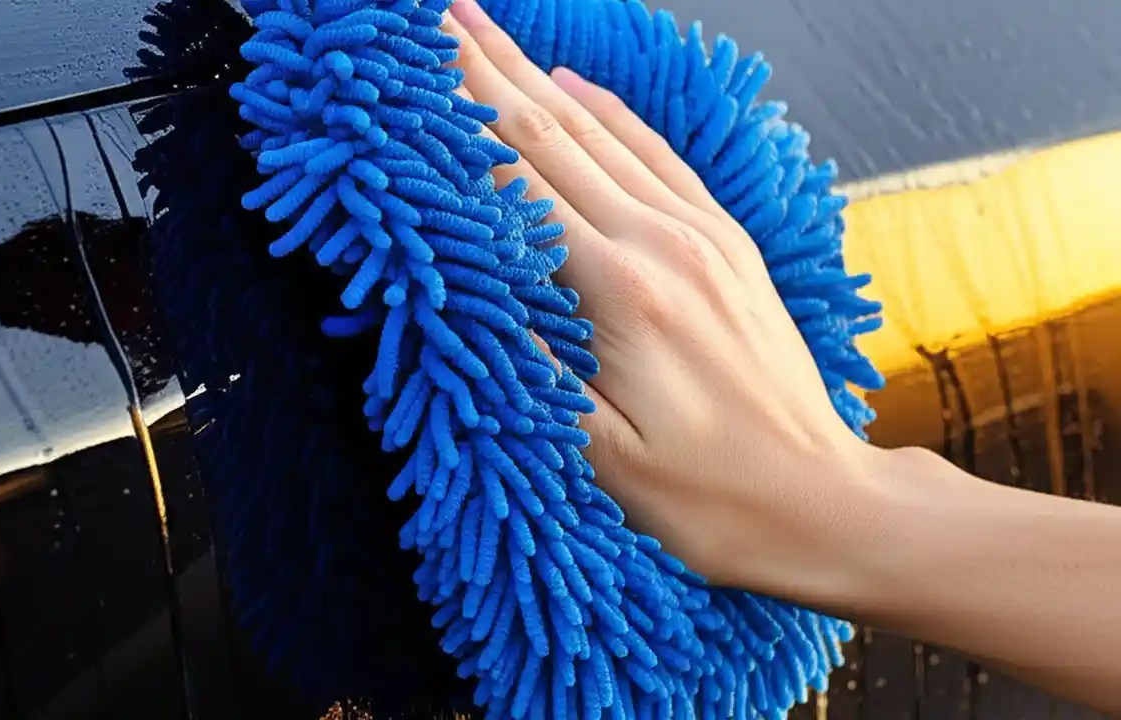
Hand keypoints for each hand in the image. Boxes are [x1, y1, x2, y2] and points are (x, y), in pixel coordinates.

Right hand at [443, 0, 882, 595]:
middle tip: (442, 17)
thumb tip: (466, 290)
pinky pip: (659, 157)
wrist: (824, 503)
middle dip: (489, 71)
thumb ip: (529, 363)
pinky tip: (579, 85)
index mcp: (623, 293)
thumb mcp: (599, 455)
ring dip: (537, 78)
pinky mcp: (726, 246)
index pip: (520, 182)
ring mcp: (703, 237)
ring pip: (603, 134)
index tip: (420, 68)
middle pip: (555, 137)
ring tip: (490, 31)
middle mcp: (665, 244)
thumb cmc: (711, 498)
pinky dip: (612, 114)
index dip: (463, 120)